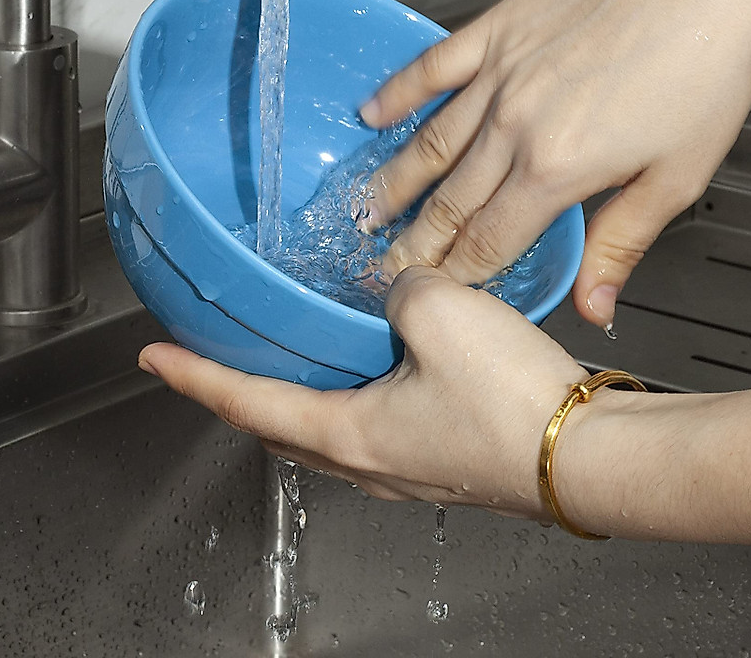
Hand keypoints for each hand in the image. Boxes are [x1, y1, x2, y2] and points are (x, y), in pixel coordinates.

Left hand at [138, 266, 586, 514]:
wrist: (594, 454)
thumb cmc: (517, 406)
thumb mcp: (437, 312)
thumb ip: (399, 285)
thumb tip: (398, 287)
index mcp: (349, 432)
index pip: (245, 401)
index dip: (193, 375)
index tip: (156, 358)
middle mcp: (370, 461)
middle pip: (278, 425)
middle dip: (237, 392)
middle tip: (213, 360)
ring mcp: (409, 465)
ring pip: (326, 429)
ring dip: (294, 395)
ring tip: (285, 358)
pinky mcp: (445, 456)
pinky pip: (375, 424)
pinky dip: (350, 394)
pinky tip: (376, 366)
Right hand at [358, 0, 750, 325]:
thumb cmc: (702, 73)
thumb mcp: (676, 178)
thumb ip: (620, 245)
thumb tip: (591, 308)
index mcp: (556, 168)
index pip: (487, 239)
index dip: (456, 274)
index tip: (432, 292)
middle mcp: (514, 124)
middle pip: (449, 200)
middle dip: (414, 244)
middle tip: (382, 269)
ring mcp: (499, 74)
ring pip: (430, 142)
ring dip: (394, 184)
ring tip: (367, 211)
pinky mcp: (497, 30)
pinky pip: (432, 67)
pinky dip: (398, 94)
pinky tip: (373, 115)